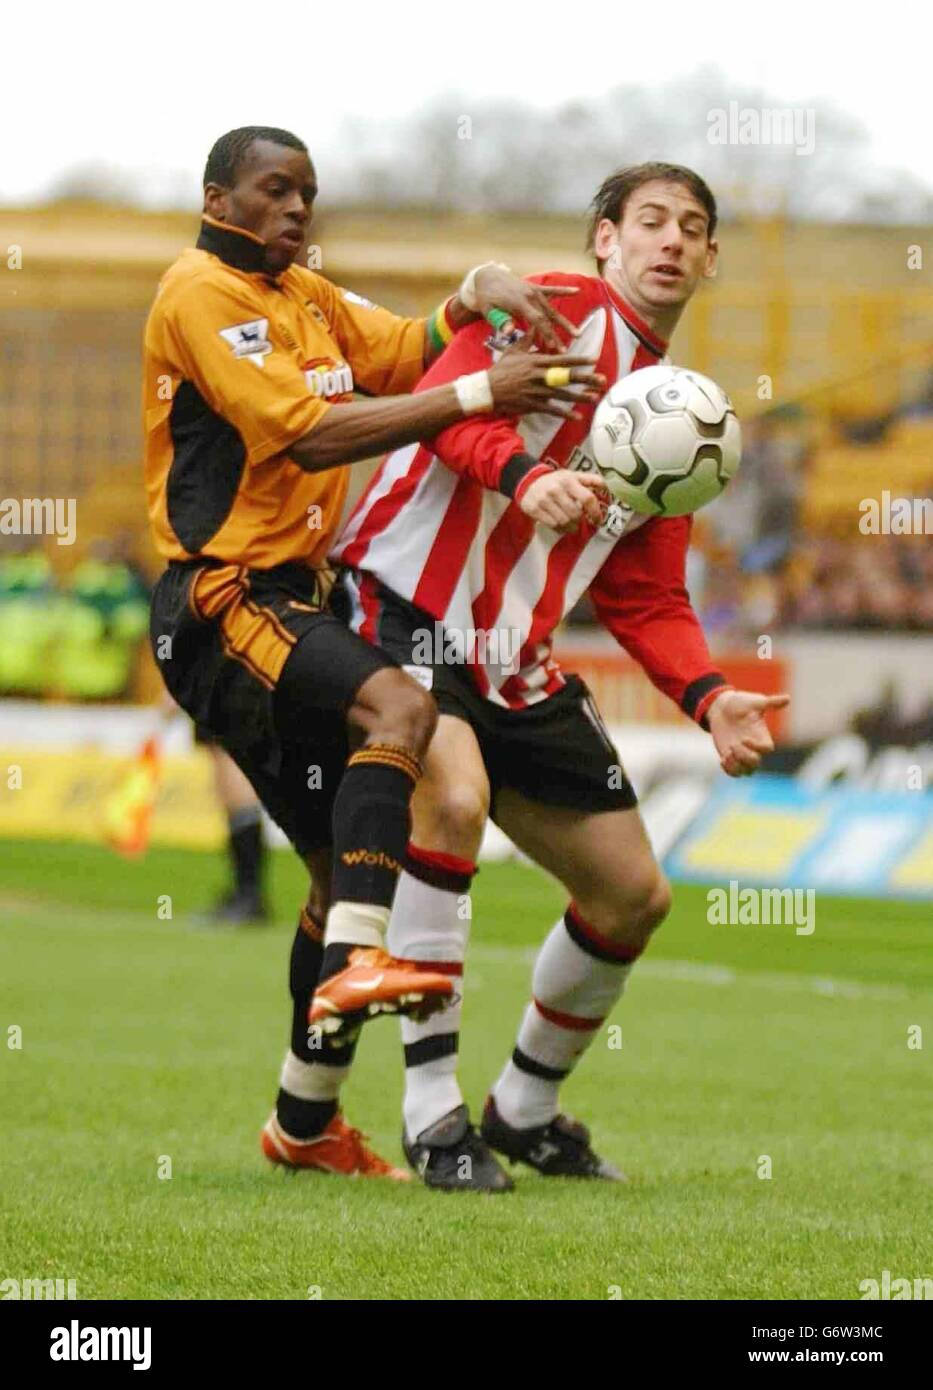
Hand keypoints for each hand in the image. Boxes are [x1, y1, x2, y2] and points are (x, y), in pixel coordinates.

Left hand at [472, 266, 578, 350]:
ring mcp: (534, 291)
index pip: (537, 320)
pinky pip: (552, 290)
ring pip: (552, 309)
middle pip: (547, 318)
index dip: (545, 333)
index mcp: (519, 302)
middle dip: (557, 335)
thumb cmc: (486, 297)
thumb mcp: (489, 310)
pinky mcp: (535, 288)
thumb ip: (500, 321)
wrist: (487, 276)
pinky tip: (577, 291)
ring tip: (577, 334)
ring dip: (563, 323)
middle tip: (565, 349)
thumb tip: (510, 332)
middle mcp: (530, 295)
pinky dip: (564, 291)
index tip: (552, 347)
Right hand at [486, 338, 604, 420]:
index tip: (593, 360)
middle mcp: (538, 376)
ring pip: (562, 395)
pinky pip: (552, 410)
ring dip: (579, 397)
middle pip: (566, 377)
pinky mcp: (532, 405)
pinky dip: (564, 414)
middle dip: (585, 378)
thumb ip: (527, 339)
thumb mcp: (514, 351)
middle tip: (602, 380)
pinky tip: (577, 416)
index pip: (562, 360)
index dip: (579, 360)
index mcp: (536, 361)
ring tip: (594, 398)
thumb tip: (535, 326)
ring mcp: (536, 391)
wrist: (487, 390)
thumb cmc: (501, 369)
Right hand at [519, 470, 608, 531]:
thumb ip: (590, 480)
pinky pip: (552, 525)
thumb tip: (606, 487)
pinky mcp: (534, 509)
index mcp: (568, 480)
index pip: (587, 498)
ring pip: (564, 521)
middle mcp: (555, 489)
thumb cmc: (556, 481)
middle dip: (580, 521)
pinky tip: (561, 525)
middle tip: (580, 521)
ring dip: (571, 526)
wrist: (528, 480)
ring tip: (571, 524)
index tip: (598, 520)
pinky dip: (560, 528)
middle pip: (575, 514)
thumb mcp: (572, 475)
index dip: (595, 511)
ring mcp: (544, 500)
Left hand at [707, 690, 789, 776]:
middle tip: (732, 745)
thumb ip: (770, 703)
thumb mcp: (754, 702)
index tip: (744, 738)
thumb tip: (788, 699)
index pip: (767, 749)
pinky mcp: (730, 756)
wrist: (721, 707)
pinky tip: (722, 760)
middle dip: (744, 757)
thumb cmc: (740, 703)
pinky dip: (729, 771)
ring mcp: (742, 753)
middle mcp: (753, 747)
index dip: (757, 747)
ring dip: (736, 766)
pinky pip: (734, 773)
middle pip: (756, 763)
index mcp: (761, 735)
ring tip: (727, 756)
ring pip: (747, 771)